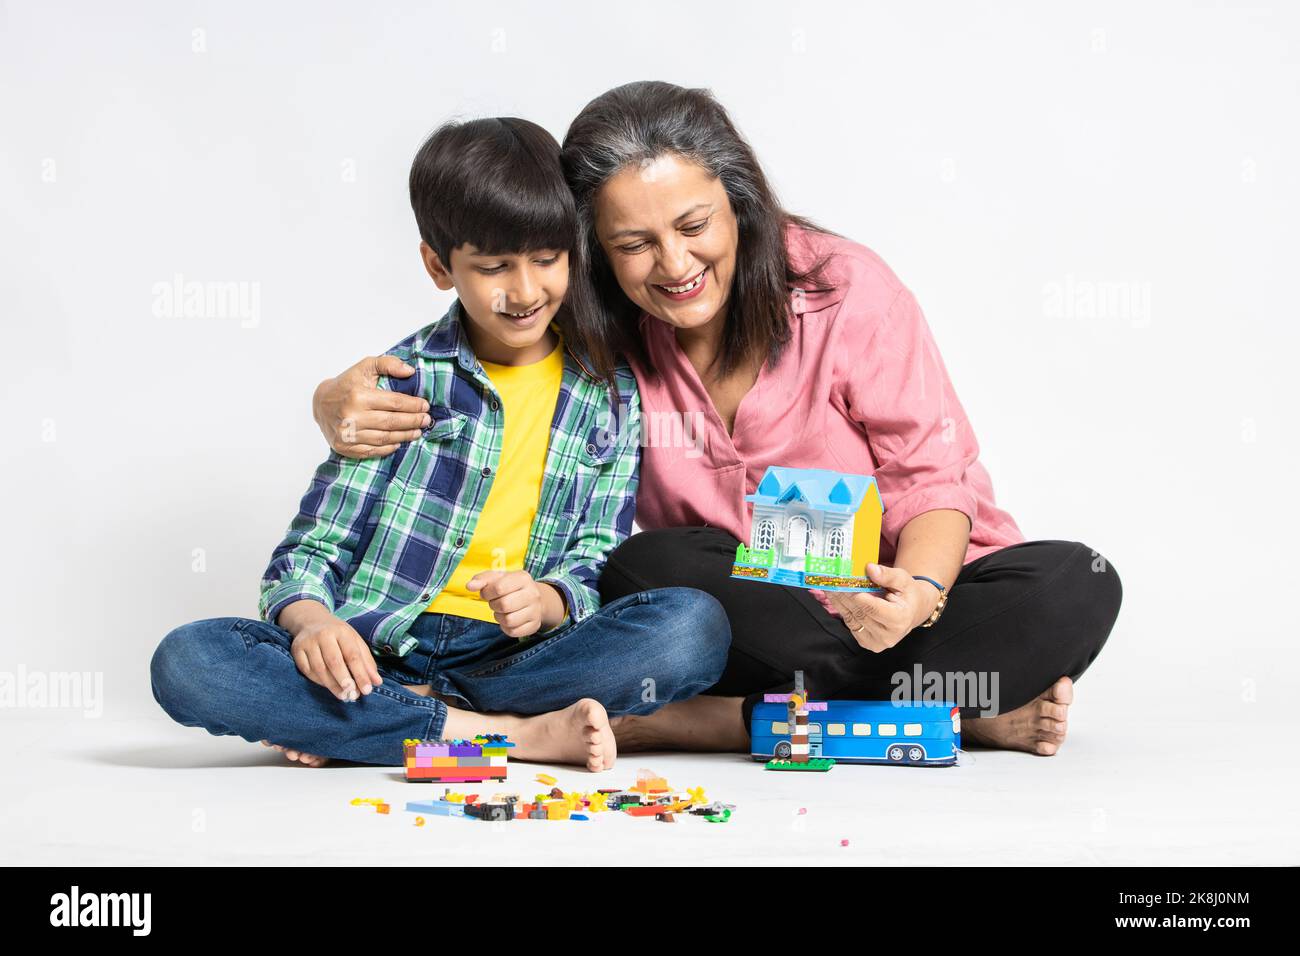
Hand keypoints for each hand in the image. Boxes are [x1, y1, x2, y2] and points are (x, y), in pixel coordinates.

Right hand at [279, 600, 382, 700]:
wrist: (311, 621)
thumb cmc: (338, 635)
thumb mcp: (355, 642)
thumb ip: (366, 662)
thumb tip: (377, 682)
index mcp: (342, 631)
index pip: (353, 655)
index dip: (360, 674)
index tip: (367, 690)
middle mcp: (323, 635)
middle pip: (334, 661)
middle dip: (344, 680)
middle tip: (353, 695)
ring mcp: (308, 643)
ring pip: (319, 668)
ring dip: (332, 685)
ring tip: (343, 695)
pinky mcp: (297, 651)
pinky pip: (307, 671)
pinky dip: (319, 681)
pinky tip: (328, 687)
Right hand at [313, 355, 430, 458]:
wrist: (321, 403)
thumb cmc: (346, 384)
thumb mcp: (365, 367)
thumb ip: (387, 364)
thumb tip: (409, 371)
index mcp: (358, 396)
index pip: (394, 403)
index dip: (413, 405)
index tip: (425, 406)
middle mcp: (352, 417)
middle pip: (391, 422)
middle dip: (413, 422)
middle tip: (426, 420)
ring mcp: (347, 435)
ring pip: (384, 439)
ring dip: (404, 436)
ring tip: (417, 432)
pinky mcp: (345, 447)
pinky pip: (372, 451)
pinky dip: (387, 448)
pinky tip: (398, 442)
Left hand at [466, 570, 565, 638]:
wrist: (534, 598)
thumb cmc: (510, 586)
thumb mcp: (497, 578)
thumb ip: (481, 580)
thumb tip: (469, 586)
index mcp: (523, 578)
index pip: (499, 588)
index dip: (487, 593)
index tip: (487, 593)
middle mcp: (533, 594)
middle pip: (504, 605)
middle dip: (494, 605)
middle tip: (495, 603)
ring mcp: (536, 610)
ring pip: (509, 621)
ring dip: (499, 617)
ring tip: (502, 611)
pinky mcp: (535, 625)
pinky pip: (514, 632)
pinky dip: (506, 628)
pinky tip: (508, 620)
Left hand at [824, 563, 939, 652]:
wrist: (912, 611)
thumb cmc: (907, 593)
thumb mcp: (903, 579)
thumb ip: (888, 575)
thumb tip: (870, 568)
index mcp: (900, 619)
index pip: (875, 609)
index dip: (858, 597)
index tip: (845, 584)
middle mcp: (889, 636)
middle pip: (861, 613)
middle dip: (844, 595)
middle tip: (831, 579)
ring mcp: (877, 643)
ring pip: (852, 619)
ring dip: (838, 601)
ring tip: (828, 585)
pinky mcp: (867, 643)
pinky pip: (850, 624)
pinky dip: (841, 609)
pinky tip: (834, 596)